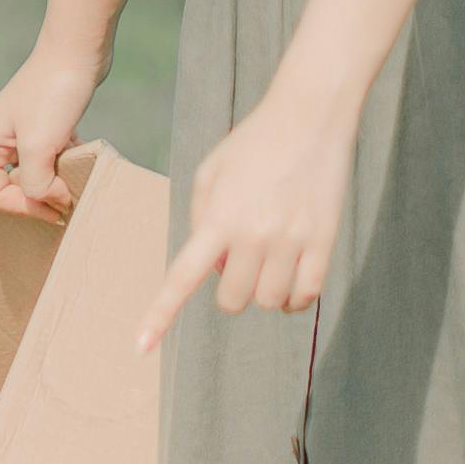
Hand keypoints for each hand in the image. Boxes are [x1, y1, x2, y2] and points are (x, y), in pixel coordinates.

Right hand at [0, 39, 102, 218]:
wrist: (78, 49)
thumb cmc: (53, 93)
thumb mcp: (39, 146)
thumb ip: (37, 184)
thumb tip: (54, 202)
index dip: (22, 206)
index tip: (54, 203)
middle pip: (12, 187)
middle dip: (39, 196)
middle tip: (67, 197)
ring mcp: (21, 131)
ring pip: (34, 174)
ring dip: (55, 181)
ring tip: (75, 177)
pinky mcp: (45, 124)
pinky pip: (51, 158)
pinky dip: (65, 163)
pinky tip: (80, 154)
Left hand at [138, 85, 353, 350]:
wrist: (310, 116)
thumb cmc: (254, 144)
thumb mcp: (210, 171)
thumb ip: (202, 219)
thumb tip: (215, 268)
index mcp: (218, 217)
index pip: (182, 278)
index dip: (160, 316)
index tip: (140, 348)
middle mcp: (253, 234)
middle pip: (232, 301)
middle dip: (232, 290)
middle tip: (242, 260)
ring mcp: (291, 240)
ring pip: (270, 303)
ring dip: (266, 292)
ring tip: (270, 263)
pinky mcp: (324, 241)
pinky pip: (306, 296)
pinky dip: (296, 298)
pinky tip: (293, 280)